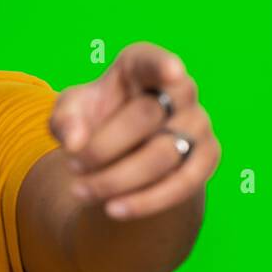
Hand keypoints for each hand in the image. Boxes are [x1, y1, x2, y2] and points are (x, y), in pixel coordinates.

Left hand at [47, 42, 219, 220]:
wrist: (117, 152)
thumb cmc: (90, 119)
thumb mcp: (67, 114)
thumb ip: (64, 120)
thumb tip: (74, 142)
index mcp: (141, 66)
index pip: (152, 61)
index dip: (163, 66)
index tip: (172, 72)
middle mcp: (180, 89)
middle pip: (145, 116)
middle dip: (103, 147)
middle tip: (71, 167)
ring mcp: (198, 122)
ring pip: (164, 154)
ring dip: (118, 178)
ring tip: (81, 192)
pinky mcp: (206, 157)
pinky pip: (183, 183)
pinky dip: (146, 200)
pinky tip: (114, 210)